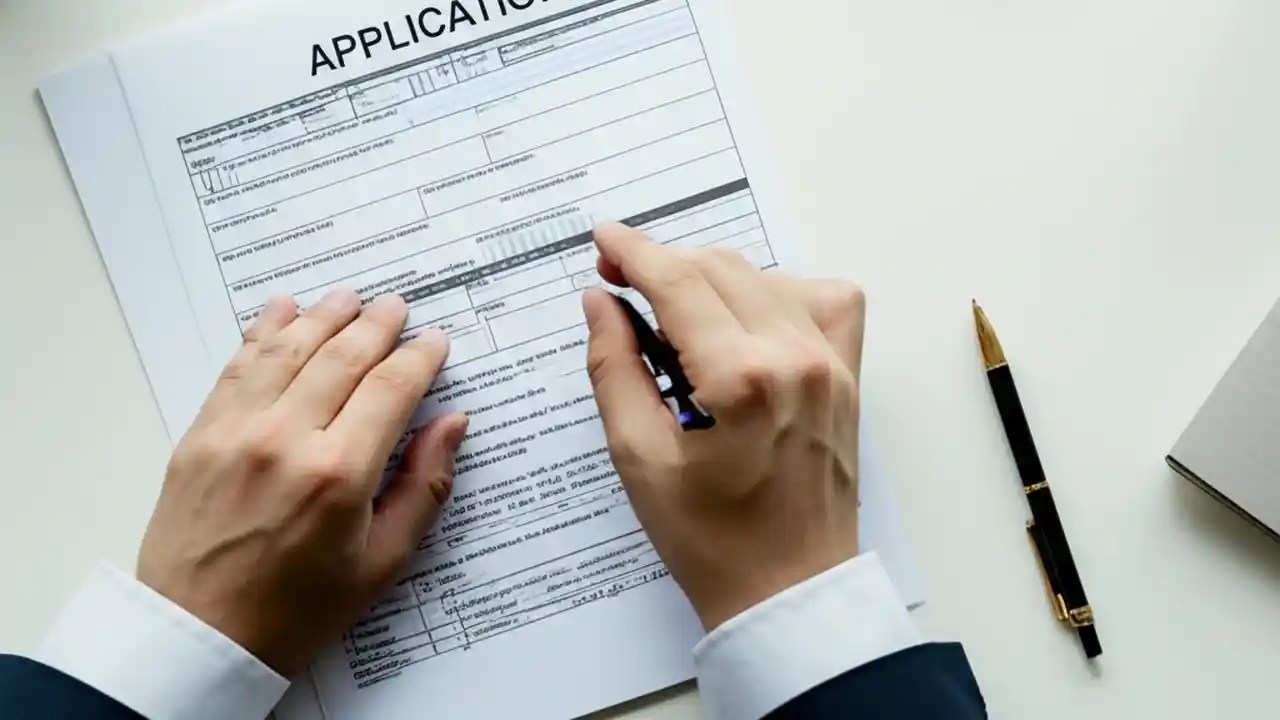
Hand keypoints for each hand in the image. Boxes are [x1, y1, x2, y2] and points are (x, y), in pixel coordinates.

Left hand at [137, 290, 467, 673]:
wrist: (200, 636)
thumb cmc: (297, 609)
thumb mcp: (381, 562)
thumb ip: (423, 487)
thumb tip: (452, 424)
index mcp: (340, 475)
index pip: (391, 389)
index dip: (419, 357)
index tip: (435, 341)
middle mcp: (287, 439)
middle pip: (342, 357)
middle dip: (376, 325)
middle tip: (397, 307)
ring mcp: (236, 432)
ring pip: (289, 349)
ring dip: (323, 316)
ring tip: (348, 296)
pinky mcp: (200, 435)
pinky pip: (237, 366)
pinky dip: (262, 332)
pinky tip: (283, 311)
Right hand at [583, 225, 864, 630]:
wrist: (789, 592)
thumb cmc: (709, 541)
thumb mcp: (639, 459)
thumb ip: (613, 368)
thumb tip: (599, 302)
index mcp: (742, 379)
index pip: (678, 282)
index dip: (633, 252)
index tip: (602, 240)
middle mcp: (795, 356)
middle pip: (719, 268)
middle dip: (663, 263)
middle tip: (618, 285)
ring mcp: (830, 364)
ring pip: (765, 276)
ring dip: (712, 278)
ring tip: (675, 318)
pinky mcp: (848, 376)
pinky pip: (823, 300)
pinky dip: (780, 292)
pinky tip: (747, 320)